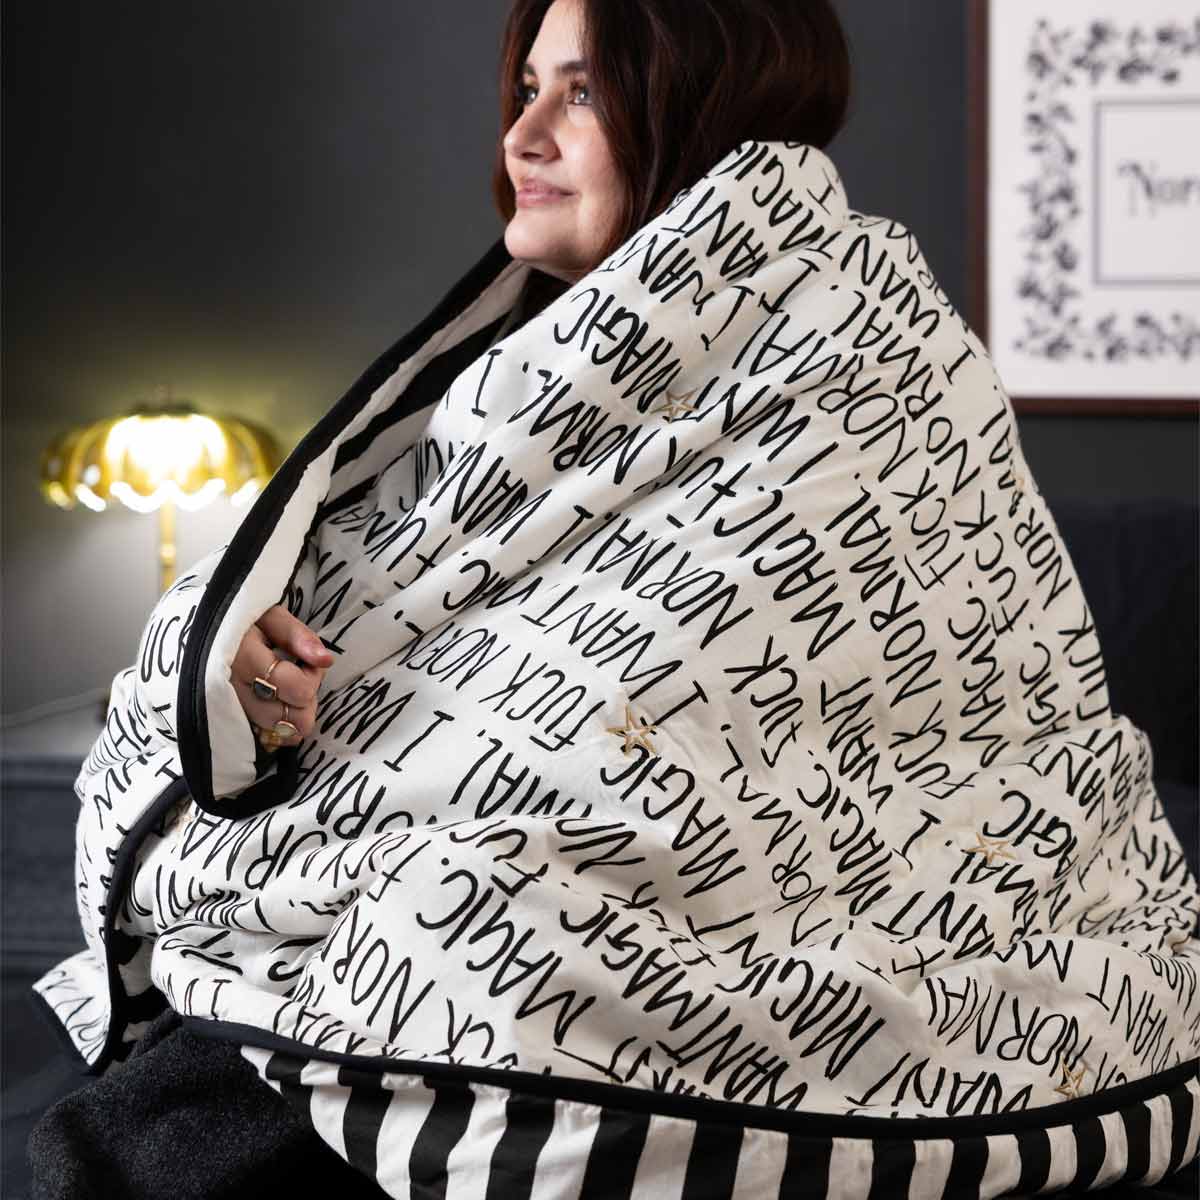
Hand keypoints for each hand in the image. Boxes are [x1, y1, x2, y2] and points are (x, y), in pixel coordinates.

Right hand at [231, 606, 333, 749]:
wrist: (200, 632)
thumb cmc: (240, 621)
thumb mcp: (268, 614)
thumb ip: (298, 636)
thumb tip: (326, 660)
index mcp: (242, 658)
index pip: (294, 688)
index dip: (312, 678)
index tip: (307, 663)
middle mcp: (230, 689)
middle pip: (287, 717)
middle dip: (305, 701)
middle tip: (299, 679)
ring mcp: (225, 710)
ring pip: (276, 731)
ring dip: (293, 715)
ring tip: (288, 692)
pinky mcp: (224, 721)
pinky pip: (264, 739)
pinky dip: (280, 729)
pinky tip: (280, 709)